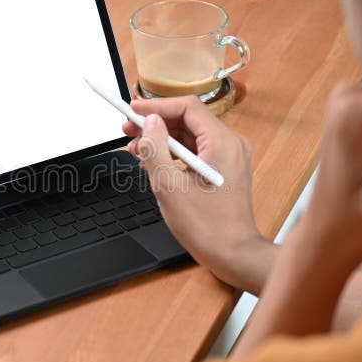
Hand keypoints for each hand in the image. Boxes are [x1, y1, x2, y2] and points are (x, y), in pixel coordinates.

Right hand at [123, 96, 267, 290]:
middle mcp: (231, 144)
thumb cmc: (207, 227)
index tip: (132, 110)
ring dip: (162, 140)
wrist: (233, 254)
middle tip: (128, 131)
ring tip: (136, 151)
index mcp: (222, 143)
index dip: (155, 107)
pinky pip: (196, 151)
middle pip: (187, 120)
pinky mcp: (225, 169)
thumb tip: (148, 124)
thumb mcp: (169, 186)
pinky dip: (174, 154)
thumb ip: (155, 149)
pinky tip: (154, 163)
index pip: (186, 108)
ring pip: (190, 136)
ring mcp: (230, 157)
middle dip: (155, 125)